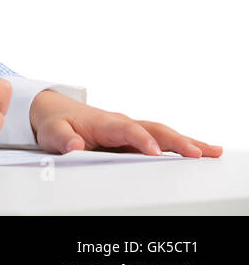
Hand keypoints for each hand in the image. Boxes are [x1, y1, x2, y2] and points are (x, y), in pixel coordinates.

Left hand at [29, 90, 222, 157]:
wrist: (57, 112)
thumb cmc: (57, 123)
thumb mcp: (53, 132)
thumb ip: (64, 139)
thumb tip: (75, 145)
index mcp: (104, 122)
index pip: (126, 130)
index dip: (141, 140)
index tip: (153, 152)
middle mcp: (123, 124)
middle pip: (153, 129)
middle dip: (175, 140)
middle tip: (197, 152)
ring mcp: (132, 130)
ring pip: (163, 134)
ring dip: (187, 142)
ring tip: (212, 152)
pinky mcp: (137, 138)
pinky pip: (162, 140)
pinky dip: (182, 145)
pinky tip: (203, 151)